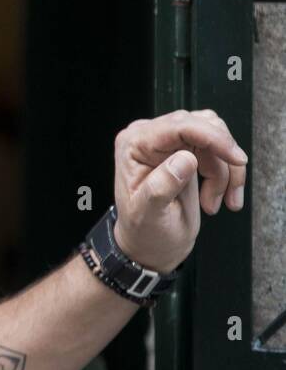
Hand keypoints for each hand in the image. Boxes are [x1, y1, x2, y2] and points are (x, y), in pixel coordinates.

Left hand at [111, 109, 247, 272]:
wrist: (150, 243)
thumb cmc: (144, 231)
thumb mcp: (148, 214)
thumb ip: (161, 186)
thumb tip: (185, 159)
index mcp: (133, 144)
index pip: (178, 126)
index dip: (212, 138)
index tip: (236, 159)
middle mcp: (149, 136)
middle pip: (202, 126)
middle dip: (221, 161)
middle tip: (225, 195)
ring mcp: (168, 141)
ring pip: (216, 138)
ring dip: (226, 172)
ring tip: (213, 203)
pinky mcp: (185, 149)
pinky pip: (218, 149)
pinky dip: (227, 174)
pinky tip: (219, 198)